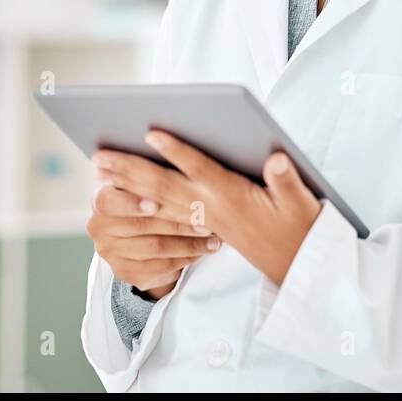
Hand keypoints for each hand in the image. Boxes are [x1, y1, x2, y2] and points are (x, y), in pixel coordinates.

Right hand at [86, 183, 223, 296]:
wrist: (135, 234)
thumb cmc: (144, 199)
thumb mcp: (140, 184)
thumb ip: (145, 174)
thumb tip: (164, 146)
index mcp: (99, 200)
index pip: (108, 201)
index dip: (131, 203)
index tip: (155, 203)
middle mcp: (99, 228)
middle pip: (141, 226)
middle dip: (177, 221)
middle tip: (206, 217)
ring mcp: (111, 253)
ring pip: (156, 247)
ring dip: (188, 242)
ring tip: (213, 235)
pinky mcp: (125, 272)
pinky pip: (160, 266)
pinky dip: (185, 257)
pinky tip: (203, 251)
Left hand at [92, 129, 322, 287]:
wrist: (295, 266)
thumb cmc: (299, 228)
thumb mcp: (301, 204)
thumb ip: (287, 181)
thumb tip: (277, 159)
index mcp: (233, 198)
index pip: (200, 170)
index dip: (177, 152)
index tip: (151, 133)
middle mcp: (211, 209)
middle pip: (165, 185)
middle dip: (131, 170)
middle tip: (99, 156)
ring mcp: (203, 219)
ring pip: (159, 199)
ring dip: (128, 184)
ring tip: (100, 169)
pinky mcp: (201, 225)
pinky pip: (165, 213)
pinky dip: (142, 201)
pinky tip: (124, 190)